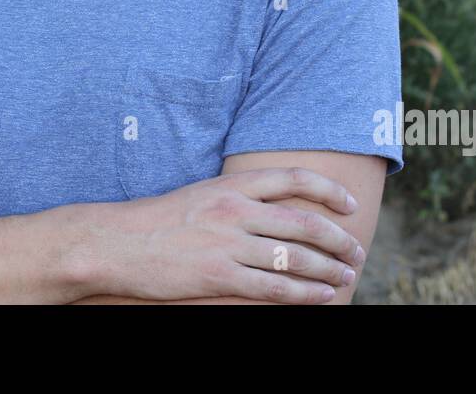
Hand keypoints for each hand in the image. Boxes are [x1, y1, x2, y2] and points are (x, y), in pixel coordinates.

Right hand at [90, 168, 363, 303]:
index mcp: (232, 184)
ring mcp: (229, 244)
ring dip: (329, 269)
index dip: (329, 191)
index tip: (349, 206)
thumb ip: (239, 199)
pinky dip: (305, 293)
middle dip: (340, 239)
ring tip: (346, 276)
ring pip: (296, 257)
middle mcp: (236, 210)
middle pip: (305, 222)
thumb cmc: (159, 220)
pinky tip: (322, 296)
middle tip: (356, 251)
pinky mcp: (220, 276)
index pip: (294, 179)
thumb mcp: (203, 194)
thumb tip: (277, 211)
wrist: (118, 242)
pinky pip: (275, 287)